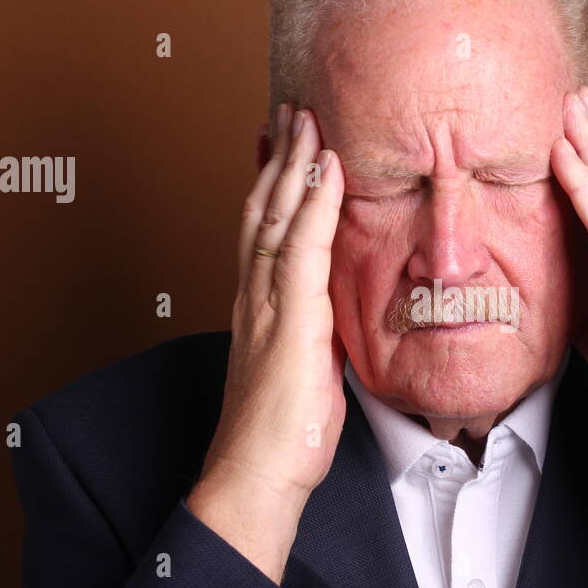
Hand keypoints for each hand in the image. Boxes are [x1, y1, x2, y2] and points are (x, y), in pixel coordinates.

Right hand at [186, 103, 346, 581]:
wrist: (256, 477)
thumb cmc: (280, 436)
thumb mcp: (304, 371)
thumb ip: (315, 336)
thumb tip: (333, 322)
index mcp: (258, 308)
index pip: (262, 230)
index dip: (272, 183)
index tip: (283, 144)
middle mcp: (254, 297)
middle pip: (261, 209)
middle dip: (278, 155)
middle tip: (290, 109)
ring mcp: (266, 305)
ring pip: (274, 216)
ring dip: (292, 162)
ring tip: (306, 117)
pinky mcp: (288, 321)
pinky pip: (301, 248)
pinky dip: (312, 204)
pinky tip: (326, 169)